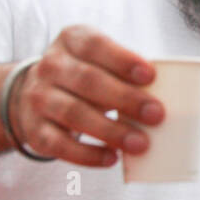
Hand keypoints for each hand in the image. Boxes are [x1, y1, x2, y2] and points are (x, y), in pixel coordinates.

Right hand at [9, 25, 161, 165]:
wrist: (33, 95)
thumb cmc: (85, 77)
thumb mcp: (101, 61)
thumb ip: (126, 73)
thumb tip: (166, 98)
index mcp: (71, 40)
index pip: (95, 45)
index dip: (122, 60)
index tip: (150, 76)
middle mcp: (51, 66)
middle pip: (87, 81)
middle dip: (125, 98)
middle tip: (156, 114)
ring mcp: (39, 98)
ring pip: (73, 113)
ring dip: (110, 130)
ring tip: (140, 143)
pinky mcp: (35, 130)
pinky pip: (59, 145)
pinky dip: (87, 154)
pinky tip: (112, 158)